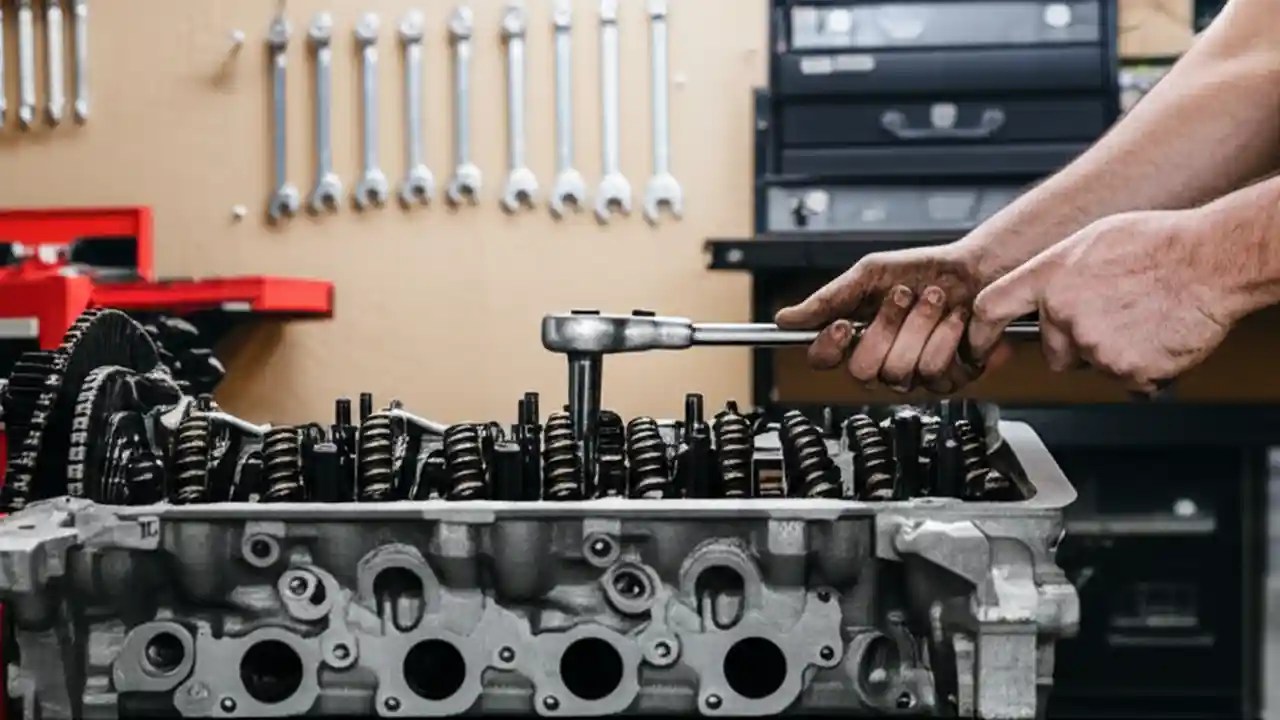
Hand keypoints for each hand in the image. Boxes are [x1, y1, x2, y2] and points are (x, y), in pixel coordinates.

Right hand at [774, 243, 1009, 392]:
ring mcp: (913, 374)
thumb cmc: (923, 269)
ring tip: (936, 298)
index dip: (830, 347)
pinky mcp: (948, 379)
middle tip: (904, 295)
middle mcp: (880, 361)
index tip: (844, 324)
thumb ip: (829, 298)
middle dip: (887, 327)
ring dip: (921, 326)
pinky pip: (936, 373)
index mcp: (855, 337)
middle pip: (862, 371)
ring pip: (900, 372)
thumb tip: (785, 318)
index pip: (823, 360)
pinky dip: (947, 338)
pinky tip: (956, 319)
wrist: (976, 269)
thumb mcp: (870, 274)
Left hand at [968, 209, 1235, 393]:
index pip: (991, 308)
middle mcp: (1064, 312)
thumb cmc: (1161, 244)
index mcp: (1051, 276)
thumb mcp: (1093, 241)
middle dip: (1076, 345)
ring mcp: (1093, 345)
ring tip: (1142, 319)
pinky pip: (1128, 380)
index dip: (979, 333)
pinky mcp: (1125, 371)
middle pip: (1053, 351)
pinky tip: (1158, 336)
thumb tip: (1044, 289)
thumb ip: (1059, 271)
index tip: (977, 346)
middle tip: (1113, 318)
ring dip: (1113, 353)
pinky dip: (1144, 367)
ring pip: (1093, 365)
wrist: (1212, 262)